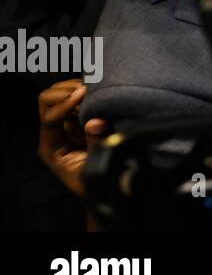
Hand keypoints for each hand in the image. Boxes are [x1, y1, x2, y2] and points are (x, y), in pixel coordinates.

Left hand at [36, 80, 108, 197]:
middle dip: (67, 92)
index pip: (49, 117)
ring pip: (60, 92)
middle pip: (47, 99)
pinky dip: (87, 89)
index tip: (85, 94)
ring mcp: (65, 122)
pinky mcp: (78, 117)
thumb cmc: (96, 181)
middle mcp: (54, 131)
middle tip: (90, 93)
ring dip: (77, 88)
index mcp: (51, 147)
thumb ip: (96, 145)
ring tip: (96, 93)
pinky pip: (76, 94)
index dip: (65, 104)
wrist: (101, 187)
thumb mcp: (96, 169)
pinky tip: (100, 93)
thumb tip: (95, 122)